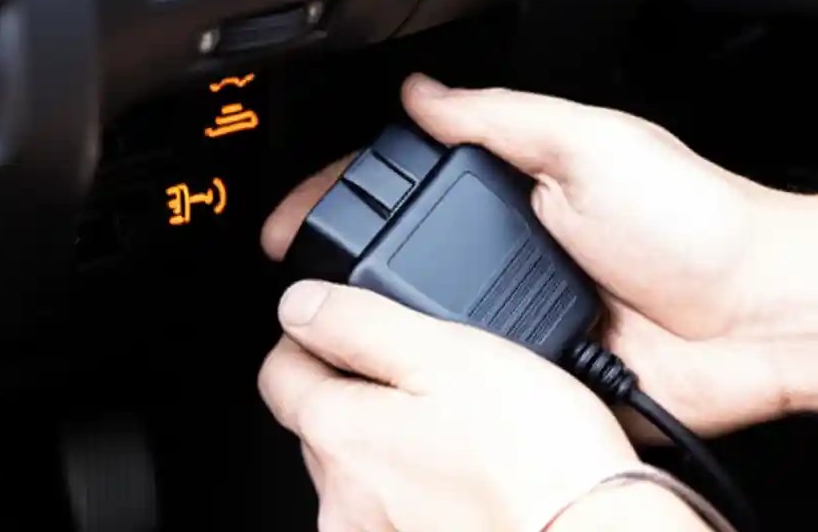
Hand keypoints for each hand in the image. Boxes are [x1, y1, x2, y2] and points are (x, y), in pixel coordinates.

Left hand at [258, 280, 651, 531]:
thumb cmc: (537, 460)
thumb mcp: (447, 352)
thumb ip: (357, 322)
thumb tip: (299, 305)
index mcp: (339, 435)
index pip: (280, 373)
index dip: (311, 337)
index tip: (347, 325)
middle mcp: (341, 501)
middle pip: (323, 426)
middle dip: (362, 395)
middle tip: (431, 377)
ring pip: (365, 474)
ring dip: (399, 448)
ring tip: (466, 433)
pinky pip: (401, 513)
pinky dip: (426, 493)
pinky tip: (475, 481)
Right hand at [263, 75, 796, 437]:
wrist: (758, 317)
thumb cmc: (697, 222)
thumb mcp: (590, 140)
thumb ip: (499, 115)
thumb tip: (422, 89)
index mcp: (515, 180)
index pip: (405, 175)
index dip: (342, 189)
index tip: (295, 212)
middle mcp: (508, 242)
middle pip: (400, 243)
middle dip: (339, 250)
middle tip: (292, 265)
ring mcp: (515, 305)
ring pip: (421, 307)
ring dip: (375, 308)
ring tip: (328, 312)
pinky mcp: (530, 363)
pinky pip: (463, 364)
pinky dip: (427, 362)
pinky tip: (401, 358)